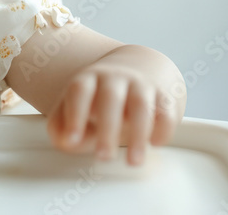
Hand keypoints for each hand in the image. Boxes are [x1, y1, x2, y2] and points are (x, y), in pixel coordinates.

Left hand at [46, 49, 181, 165]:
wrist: (140, 67)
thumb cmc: (100, 95)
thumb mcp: (75, 103)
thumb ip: (61, 124)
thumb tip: (66, 142)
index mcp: (89, 78)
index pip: (79, 91)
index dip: (74, 115)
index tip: (71, 142)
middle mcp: (115, 78)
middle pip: (110, 98)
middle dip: (107, 129)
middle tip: (103, 157)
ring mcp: (141, 84)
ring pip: (141, 106)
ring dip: (138, 135)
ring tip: (133, 162)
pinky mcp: (165, 96)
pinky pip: (166, 112)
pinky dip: (163, 129)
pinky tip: (154, 144)